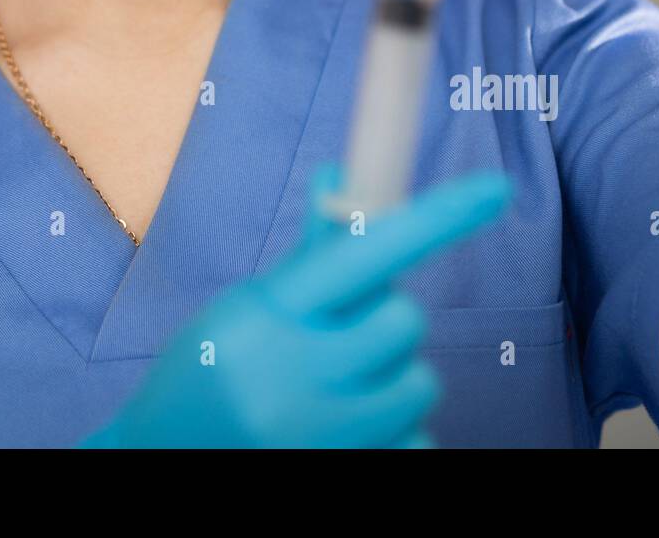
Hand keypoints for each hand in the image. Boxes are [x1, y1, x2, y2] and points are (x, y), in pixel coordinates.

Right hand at [81, 165, 510, 448]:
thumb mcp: (246, 311)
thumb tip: (339, 179)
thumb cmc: (205, 375)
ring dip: (392, 381)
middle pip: (403, 320)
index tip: (496, 188)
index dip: (435, 218)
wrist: (162, 461)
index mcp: (266, 316)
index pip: (364, 252)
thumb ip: (308, 258)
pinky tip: (342, 435)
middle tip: (340, 340)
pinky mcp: (347, 478)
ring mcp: (321, 439)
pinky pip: (419, 443)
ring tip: (336, 393)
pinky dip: (393, 435)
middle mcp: (293, 377)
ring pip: (419, 384)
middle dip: (385, 323)